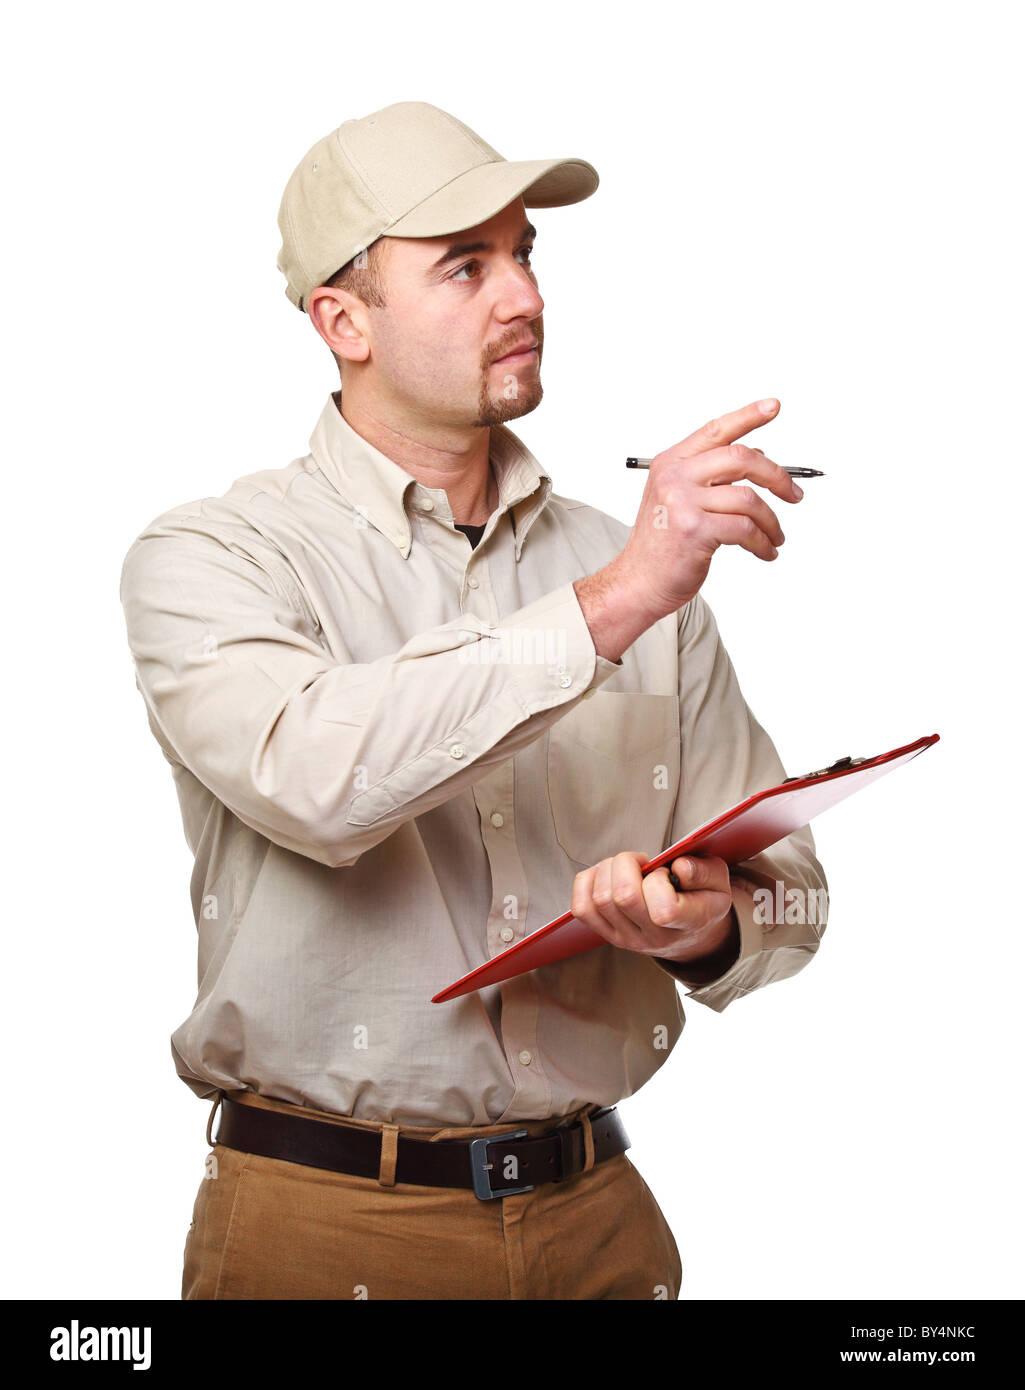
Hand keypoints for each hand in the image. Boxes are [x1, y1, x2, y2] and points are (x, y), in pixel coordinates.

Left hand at [570, 851, 735, 964]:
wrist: (691, 934)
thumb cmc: (703, 900)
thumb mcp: (719, 883)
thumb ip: (704, 872)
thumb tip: (679, 867)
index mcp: (689, 923)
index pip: (664, 911)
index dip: (658, 881)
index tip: (665, 871)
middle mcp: (655, 937)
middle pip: (622, 897)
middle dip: (626, 864)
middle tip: (641, 862)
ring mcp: (628, 939)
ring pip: (600, 899)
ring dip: (607, 869)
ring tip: (626, 867)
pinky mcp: (609, 935)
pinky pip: (582, 909)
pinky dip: (587, 883)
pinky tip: (607, 876)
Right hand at [610, 397, 803, 622]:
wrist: (638, 582)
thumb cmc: (661, 544)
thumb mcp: (679, 499)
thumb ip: (712, 476)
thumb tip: (760, 458)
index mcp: (672, 463)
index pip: (716, 430)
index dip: (748, 416)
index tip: (774, 406)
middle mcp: (675, 477)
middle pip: (741, 458)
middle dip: (777, 477)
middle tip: (793, 495)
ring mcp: (683, 502)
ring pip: (749, 498)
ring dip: (772, 521)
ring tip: (775, 536)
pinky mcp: (695, 531)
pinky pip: (746, 529)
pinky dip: (763, 543)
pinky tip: (766, 551)